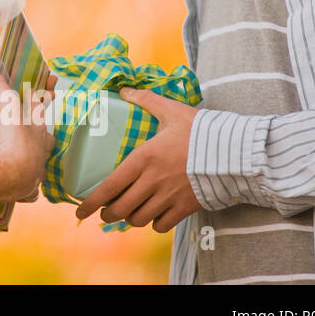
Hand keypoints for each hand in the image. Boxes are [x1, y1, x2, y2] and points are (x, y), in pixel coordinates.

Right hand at [0, 64, 56, 200]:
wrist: (14, 175)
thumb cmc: (15, 139)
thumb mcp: (8, 107)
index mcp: (37, 130)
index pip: (42, 110)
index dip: (45, 97)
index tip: (50, 91)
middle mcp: (40, 150)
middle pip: (46, 139)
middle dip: (43, 134)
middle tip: (41, 132)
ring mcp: (35, 170)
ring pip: (39, 164)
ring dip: (34, 161)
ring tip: (28, 161)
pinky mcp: (26, 189)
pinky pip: (30, 190)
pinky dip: (27, 190)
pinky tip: (23, 191)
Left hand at [73, 87, 203, 231]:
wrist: (234, 152)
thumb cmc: (201, 130)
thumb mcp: (171, 110)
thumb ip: (146, 100)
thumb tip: (124, 90)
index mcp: (144, 158)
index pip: (109, 186)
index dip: (91, 202)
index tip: (80, 210)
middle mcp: (152, 182)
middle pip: (120, 209)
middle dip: (108, 214)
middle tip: (104, 212)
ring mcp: (169, 198)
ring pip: (139, 219)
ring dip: (129, 218)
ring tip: (126, 212)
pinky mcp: (186, 208)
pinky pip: (162, 225)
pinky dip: (154, 223)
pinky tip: (152, 215)